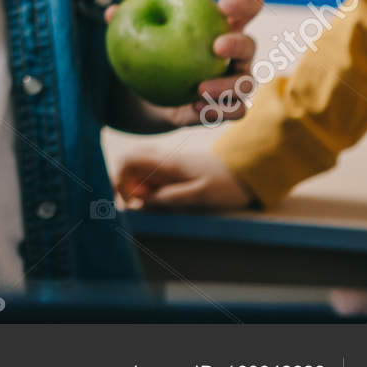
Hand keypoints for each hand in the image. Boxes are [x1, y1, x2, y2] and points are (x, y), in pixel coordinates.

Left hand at [108, 0, 261, 128]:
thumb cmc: (150, 53)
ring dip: (227, 86)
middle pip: (249, 46)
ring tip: (200, 88)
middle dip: (238, 44)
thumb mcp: (139, 36)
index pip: (244, 8)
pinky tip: (196, 108)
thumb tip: (111, 12)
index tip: (225, 6)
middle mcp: (232, 55)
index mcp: (218, 26)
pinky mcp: (225, 108)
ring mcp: (233, 83)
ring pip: (246, 84)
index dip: (243, 3)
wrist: (148, 94)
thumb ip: (130, 22)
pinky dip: (218, 111)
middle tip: (216, 46)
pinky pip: (234, 111)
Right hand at [114, 151, 255, 210]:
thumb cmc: (228, 184)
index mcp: (169, 162)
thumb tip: (143, 201)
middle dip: (123, 184)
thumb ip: (173, 196)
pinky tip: (156, 200)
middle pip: (128, 163)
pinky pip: (150, 174)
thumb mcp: (202, 195)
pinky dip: (146, 187)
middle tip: (134, 207)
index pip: (128, 160)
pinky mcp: (174, 168)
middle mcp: (165, 158)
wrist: (248, 171)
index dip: (118, 179)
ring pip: (138, 169)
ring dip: (134, 187)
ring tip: (144, 206)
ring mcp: (169, 162)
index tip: (126, 201)